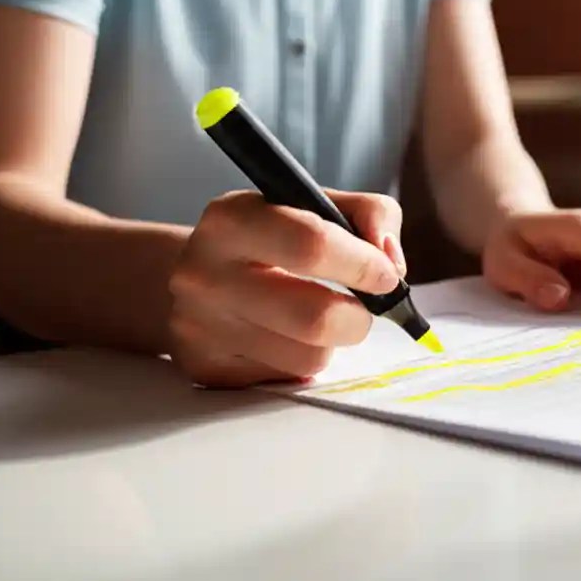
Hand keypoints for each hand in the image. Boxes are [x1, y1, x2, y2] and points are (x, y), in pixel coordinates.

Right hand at [168, 190, 406, 387]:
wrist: (188, 278)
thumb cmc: (265, 237)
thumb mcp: (308, 203)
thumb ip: (365, 214)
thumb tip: (392, 262)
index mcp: (232, 220)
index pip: (313, 244)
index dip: (364, 263)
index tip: (387, 274)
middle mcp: (207, 275)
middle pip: (316, 317)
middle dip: (359, 317)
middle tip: (364, 309)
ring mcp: (204, 328)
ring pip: (309, 356)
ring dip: (331, 342)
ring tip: (316, 319)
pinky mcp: (209, 370)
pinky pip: (288, 378)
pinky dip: (302, 360)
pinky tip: (285, 336)